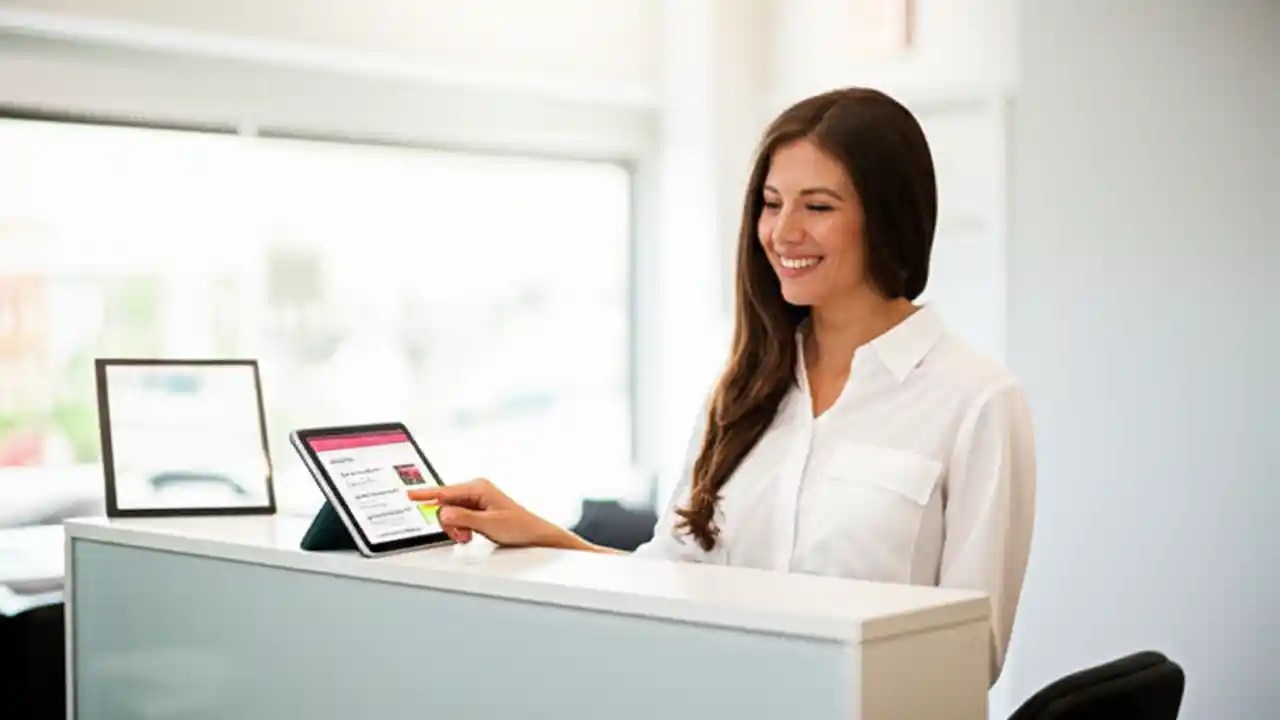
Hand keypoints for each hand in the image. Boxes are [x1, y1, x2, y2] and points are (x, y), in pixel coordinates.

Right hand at [407, 478, 576, 548]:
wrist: (534, 535)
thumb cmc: (518, 526)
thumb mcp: (488, 524)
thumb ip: (463, 518)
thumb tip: (443, 513)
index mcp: (478, 487)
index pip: (445, 491)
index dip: (426, 495)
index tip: (410, 496)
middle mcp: (475, 490)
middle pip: (445, 505)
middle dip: (449, 523)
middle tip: (462, 535)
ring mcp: (475, 500)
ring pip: (450, 514)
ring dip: (455, 528)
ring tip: (469, 536)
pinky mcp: (476, 510)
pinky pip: (458, 518)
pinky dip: (460, 529)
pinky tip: (470, 535)